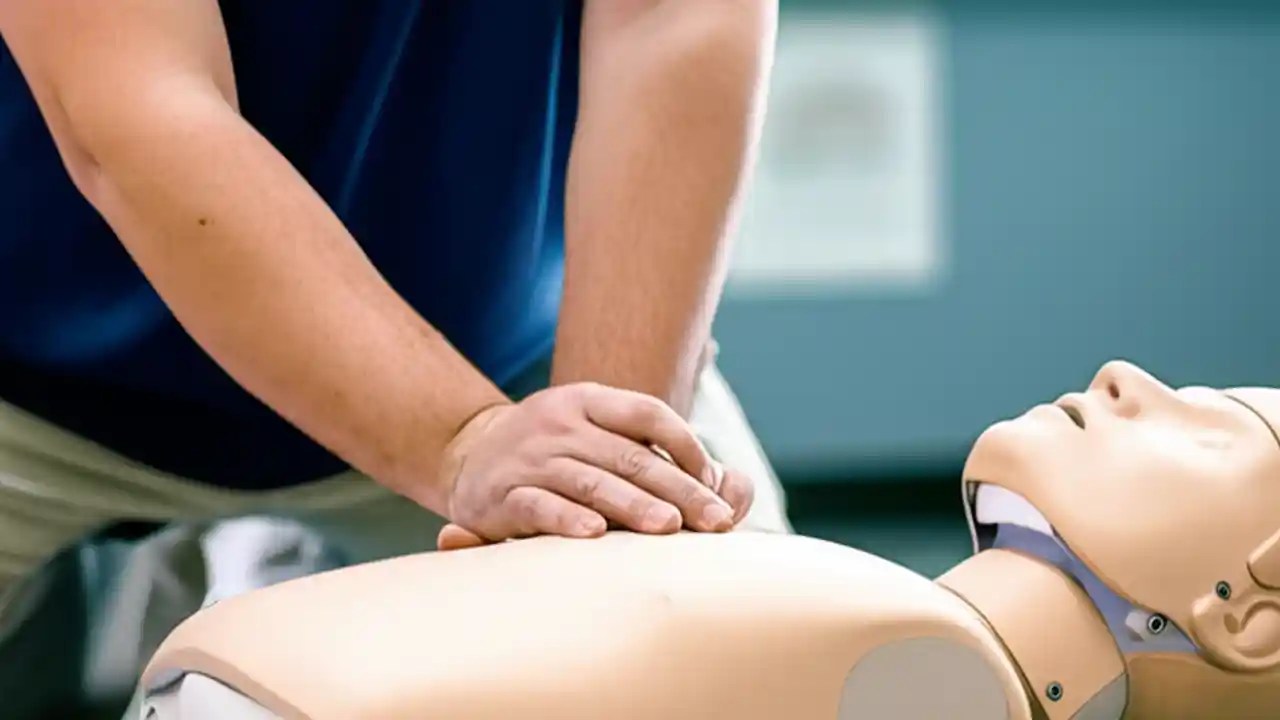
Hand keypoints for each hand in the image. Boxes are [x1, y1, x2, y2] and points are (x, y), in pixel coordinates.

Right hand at [435, 383, 753, 549]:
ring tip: (670, 528)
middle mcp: (560, 423)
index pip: (648, 414)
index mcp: (589, 401)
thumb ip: (660, 455)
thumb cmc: (557, 454)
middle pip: (630, 456)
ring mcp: (530, 458)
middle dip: (679, 490)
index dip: (686, 445)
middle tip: (716, 520)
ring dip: (633, 506)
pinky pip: (538, 506)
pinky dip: (566, 520)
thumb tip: (737, 484)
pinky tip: (595, 535)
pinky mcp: (503, 495)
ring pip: (591, 482)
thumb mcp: (600, 436)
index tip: (715, 482)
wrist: (470, 457)